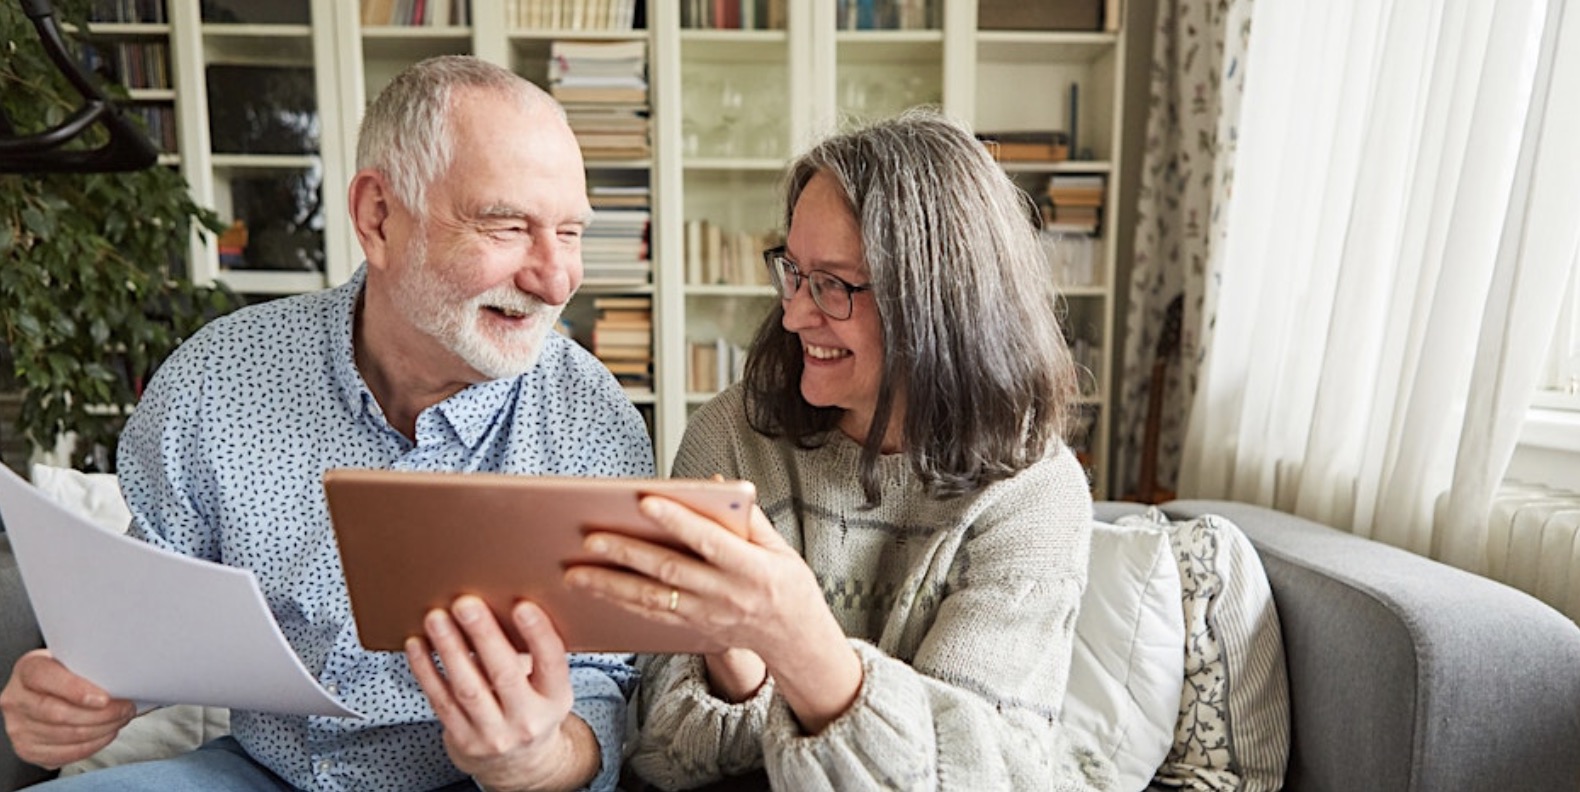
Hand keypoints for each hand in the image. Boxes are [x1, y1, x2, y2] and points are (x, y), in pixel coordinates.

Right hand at [0, 649, 135, 768]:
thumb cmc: (65, 674)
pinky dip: (93, 745)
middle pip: (58, 714)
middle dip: (101, 714)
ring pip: (65, 736)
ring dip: (102, 730)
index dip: (76, 690)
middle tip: (125, 709)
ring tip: (120, 720)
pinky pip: (64, 754)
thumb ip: (87, 666)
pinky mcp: (28, 750)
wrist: (44, 692)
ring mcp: (19, 728)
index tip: (104, 698)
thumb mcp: (72, 659)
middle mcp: (16, 700)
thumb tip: (123, 677)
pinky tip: (106, 733)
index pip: (45, 678)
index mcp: (27, 670)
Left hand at [406, 597, 596, 791]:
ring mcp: (494, 734)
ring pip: (467, 688)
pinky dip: (426, 670)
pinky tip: (418, 645)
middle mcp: (527, 719)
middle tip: (465, 604)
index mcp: (555, 698)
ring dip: (449, 649)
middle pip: (504, 674)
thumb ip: (534, 653)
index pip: (551, 663)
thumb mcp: (547, 686)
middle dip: (483, 635)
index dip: (538, 633)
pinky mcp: (463, 740)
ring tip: (436, 618)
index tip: (523, 606)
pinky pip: (441, 701)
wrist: (519, 762)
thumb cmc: (531, 705)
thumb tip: (504, 600)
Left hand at [565, 496, 862, 731]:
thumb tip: (713, 484)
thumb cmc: (786, 584)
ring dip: (610, 586)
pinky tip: (594, 593)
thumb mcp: (778, 547)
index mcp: (750, 567)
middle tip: (590, 539)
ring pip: (651, 600)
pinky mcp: (692, 630)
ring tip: (574, 573)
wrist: (794, 638)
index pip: (709, 540)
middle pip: (669, 571)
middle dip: (627, 554)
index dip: (678, 520)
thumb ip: (746, 516)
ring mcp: (706, 616)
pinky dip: (620, 604)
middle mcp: (725, 594)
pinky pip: (652, 617)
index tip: (645, 500)